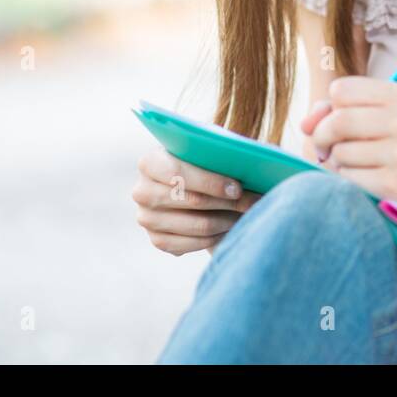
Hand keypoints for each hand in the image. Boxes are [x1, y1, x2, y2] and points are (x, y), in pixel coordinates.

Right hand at [132, 148, 262, 255]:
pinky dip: (217, 237)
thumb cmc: (201, 163)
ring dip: (228, 220)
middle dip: (228, 202)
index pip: (178, 173)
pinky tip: (231, 227)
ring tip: (248, 214)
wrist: (187, 185)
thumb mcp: (206, 152)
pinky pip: (193, 244)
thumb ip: (220, 154)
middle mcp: (141, 191)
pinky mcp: (157, 240)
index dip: (210, 182)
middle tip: (254, 202)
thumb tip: (252, 163)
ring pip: (198, 225)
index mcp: (150, 162)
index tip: (237, 188)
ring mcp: (146, 218)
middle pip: (192, 201)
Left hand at [301, 76, 396, 221]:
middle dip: (321, 136)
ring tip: (358, 164)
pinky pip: (349, 178)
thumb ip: (341, 111)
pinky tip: (367, 179)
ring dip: (338, 162)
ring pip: (340, 152)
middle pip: (337, 120)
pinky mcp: (396, 183)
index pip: (341, 89)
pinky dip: (349, 180)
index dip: (331, 107)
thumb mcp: (386, 118)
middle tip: (325, 148)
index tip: (337, 122)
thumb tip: (305, 123)